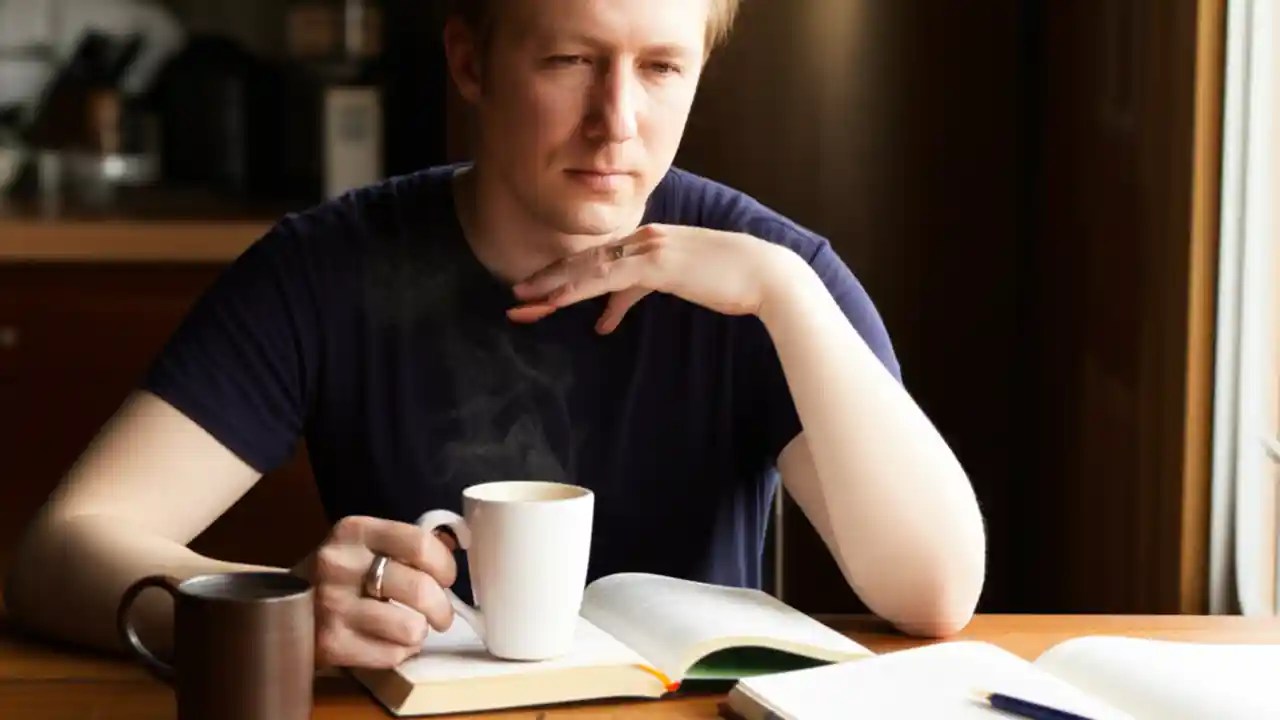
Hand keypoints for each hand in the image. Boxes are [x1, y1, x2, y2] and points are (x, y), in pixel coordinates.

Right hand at [292, 515, 457, 668]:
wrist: (280, 603)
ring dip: (418, 632)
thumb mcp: (365, 544)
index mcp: (354, 532)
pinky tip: (386, 641)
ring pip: (411, 627)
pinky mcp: (330, 643)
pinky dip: (399, 651)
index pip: (420, 544)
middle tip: (440, 614)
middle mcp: (339, 565)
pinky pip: (392, 654)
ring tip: (408, 626)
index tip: (446, 577)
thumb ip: (408, 541)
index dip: (445, 565)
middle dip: (442, 608)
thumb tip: (455, 540)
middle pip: (421, 589)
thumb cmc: (339, 573)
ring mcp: (332, 606)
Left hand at [507, 224, 792, 332]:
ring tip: (524, 300)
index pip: (594, 258)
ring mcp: (649, 248)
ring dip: (553, 284)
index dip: (562, 275)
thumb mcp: (675, 285)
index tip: (535, 291)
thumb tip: (606, 318)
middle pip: (583, 260)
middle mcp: (642, 239)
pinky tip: (558, 302)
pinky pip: (608, 278)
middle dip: (547, 279)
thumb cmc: (728, 280)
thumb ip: (635, 295)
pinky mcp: (657, 263)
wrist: (765, 274)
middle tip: (515, 296)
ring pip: (589, 267)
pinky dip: (579, 289)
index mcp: (646, 242)